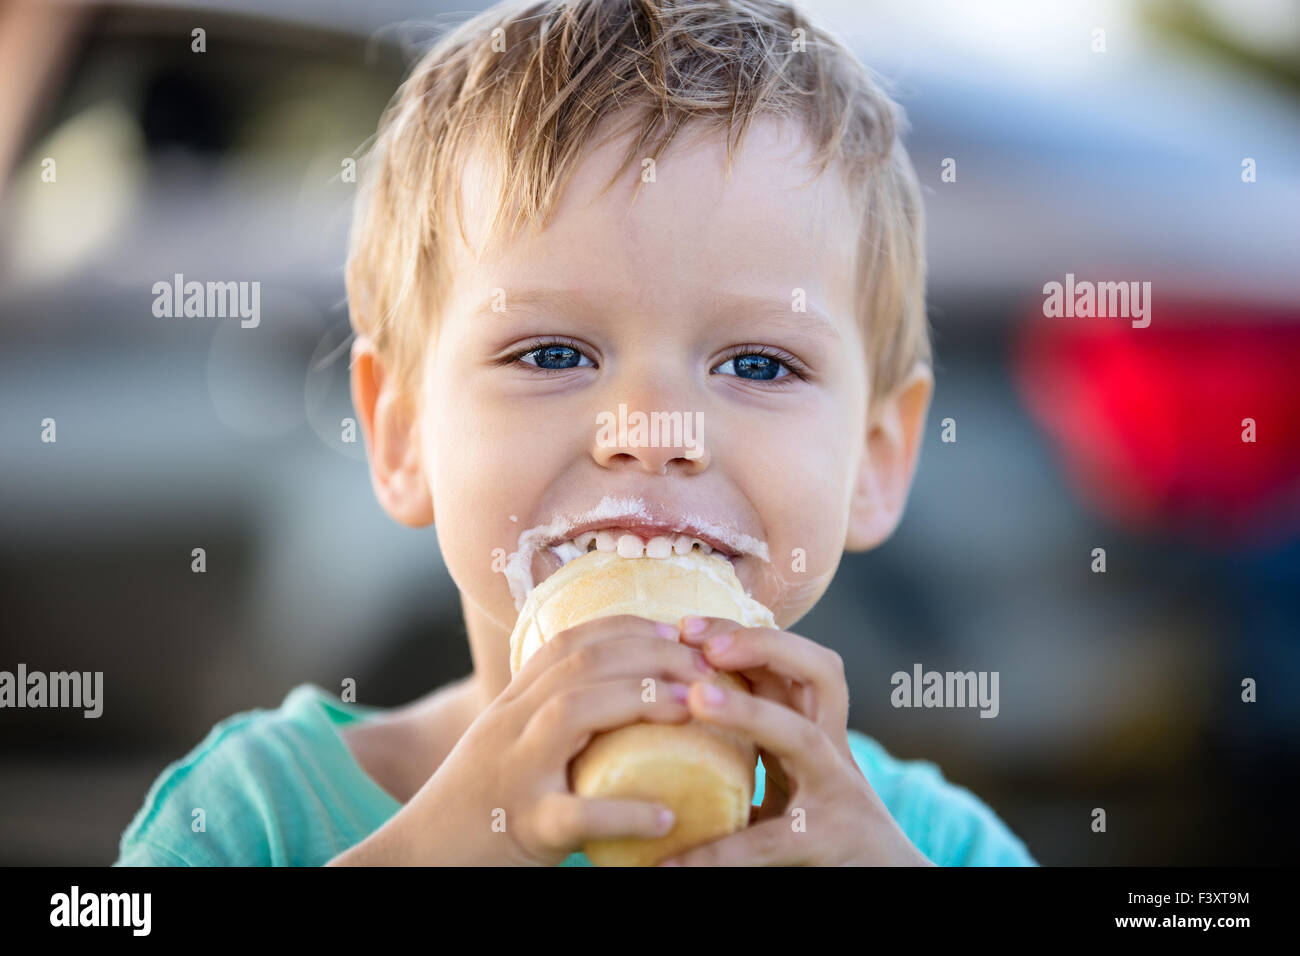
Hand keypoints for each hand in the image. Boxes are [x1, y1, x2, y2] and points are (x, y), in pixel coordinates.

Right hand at [339, 615, 713, 864]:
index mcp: (513, 703)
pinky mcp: (522, 827)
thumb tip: (624, 695)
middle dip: (650, 655)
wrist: (415, 859)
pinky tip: (665, 816)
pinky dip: (625, 812)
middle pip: (580, 665)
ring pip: (571, 714)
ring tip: (691, 710)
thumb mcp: (509, 741)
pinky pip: (575, 814)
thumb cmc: (477, 803)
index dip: (628, 626)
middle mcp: (510, 725)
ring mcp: (513, 773)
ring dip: (638, 703)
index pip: (571, 641)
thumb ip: (552, 713)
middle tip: (706, 668)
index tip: (677, 633)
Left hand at [658, 616, 933, 865]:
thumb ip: (743, 755)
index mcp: (815, 730)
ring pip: (803, 736)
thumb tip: (657, 733)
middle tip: (703, 644)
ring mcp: (837, 792)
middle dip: (762, 645)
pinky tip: (672, 863)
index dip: (743, 635)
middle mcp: (832, 750)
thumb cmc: (824, 836)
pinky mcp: (828, 841)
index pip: (789, 662)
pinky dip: (718, 852)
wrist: (891, 884)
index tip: (686, 626)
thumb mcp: (785, 783)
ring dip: (751, 712)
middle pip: (818, 672)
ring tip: (698, 698)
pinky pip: (769, 841)